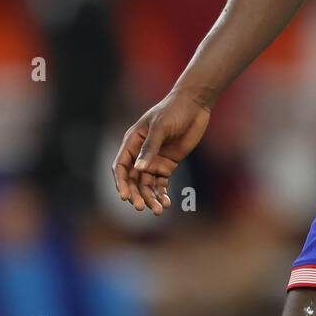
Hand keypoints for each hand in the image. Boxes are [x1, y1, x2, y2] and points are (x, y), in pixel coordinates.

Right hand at [112, 92, 211, 215]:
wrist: (195, 105)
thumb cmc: (173, 110)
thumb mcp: (160, 127)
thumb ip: (150, 147)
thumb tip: (138, 169)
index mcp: (133, 142)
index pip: (121, 166)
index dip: (121, 182)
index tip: (124, 196)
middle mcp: (141, 154)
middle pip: (132, 180)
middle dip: (136, 194)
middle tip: (141, 207)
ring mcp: (154, 160)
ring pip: (147, 185)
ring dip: (150, 198)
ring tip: (158, 210)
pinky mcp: (168, 164)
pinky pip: (161, 183)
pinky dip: (162, 194)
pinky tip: (167, 203)